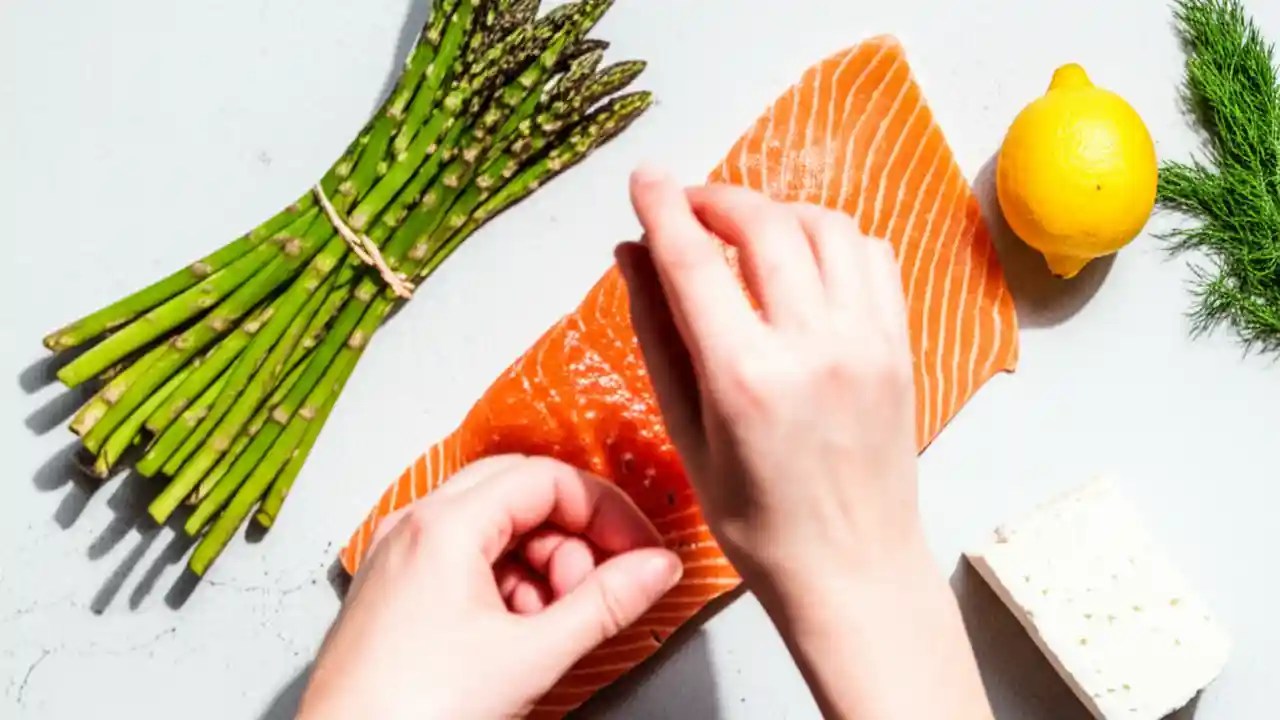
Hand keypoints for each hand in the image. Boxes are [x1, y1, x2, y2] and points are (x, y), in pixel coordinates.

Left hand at [297, 455, 682, 719]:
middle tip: (603, 586)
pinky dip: (506, 586)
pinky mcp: (395, 589)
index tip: (640, 551)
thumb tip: (655, 569)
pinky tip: (519, 635)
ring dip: (541, 567)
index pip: (548, 479)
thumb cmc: (410, 713)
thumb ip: (604, 604)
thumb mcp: (531, 656)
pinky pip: (465, 560)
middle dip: (573, 538)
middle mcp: (414, 527)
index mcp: (443, 525)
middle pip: (520, 494)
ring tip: (554, 625)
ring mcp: (400, 556)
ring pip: (494, 527)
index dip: (607, 512)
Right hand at [619, 167, 921, 586]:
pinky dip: (833, 239)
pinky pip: (873, 256)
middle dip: (717, 199)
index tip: (644, 176)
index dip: (663, 206)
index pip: (695, 262)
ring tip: (747, 231)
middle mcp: (813, 346)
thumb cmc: (757, 524)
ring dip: (778, 212)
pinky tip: (805, 260)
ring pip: (826, 226)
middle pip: (764, 225)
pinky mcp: (900, 345)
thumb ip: (658, 337)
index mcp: (746, 378)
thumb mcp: (687, 436)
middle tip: (689, 207)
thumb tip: (631, 257)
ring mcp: (868, 340)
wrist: (853, 569)